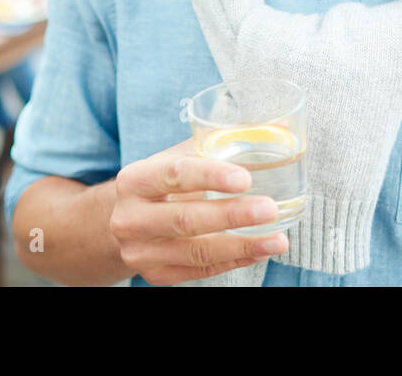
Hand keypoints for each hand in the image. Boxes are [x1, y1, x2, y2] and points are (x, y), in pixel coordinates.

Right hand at [108, 137, 287, 285]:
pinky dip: (233, 262)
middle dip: (232, 215)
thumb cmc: (160, 183)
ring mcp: (140, 252)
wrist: (123, 220)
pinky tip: (259, 251)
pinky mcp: (155, 275)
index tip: (245, 178)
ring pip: (196, 252)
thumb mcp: (175, 159)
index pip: (174, 174)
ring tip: (278, 240)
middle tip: (270, 209)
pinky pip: (200, 271)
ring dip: (242, 246)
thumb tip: (277, 126)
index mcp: (135, 179)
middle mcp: (130, 218)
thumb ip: (215, 144)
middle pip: (185, 219)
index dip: (210, 176)